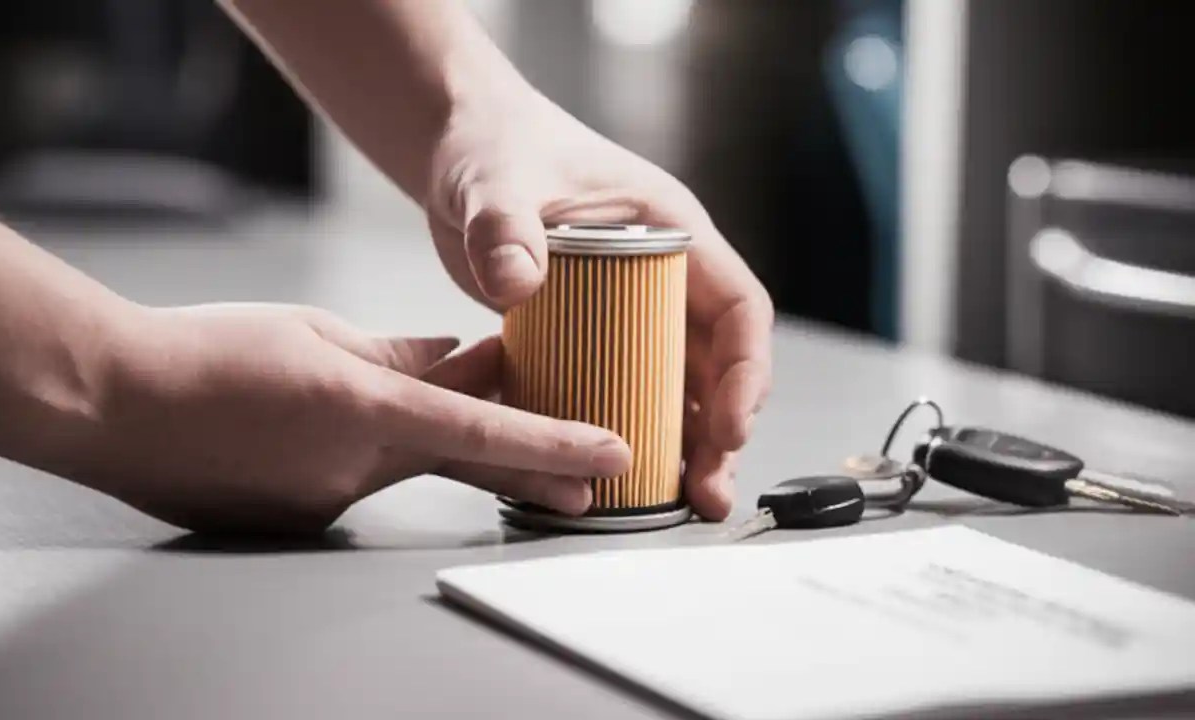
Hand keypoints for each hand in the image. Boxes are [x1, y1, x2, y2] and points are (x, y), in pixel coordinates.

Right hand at [79, 303, 630, 533]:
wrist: (111, 403)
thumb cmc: (208, 353)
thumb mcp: (316, 330)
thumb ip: (397, 351)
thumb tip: (453, 356)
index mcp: (366, 411)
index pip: (485, 435)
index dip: (557, 444)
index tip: (614, 454)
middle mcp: (356, 470)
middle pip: (460, 458)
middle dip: (527, 464)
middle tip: (591, 477)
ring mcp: (326, 503)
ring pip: (404, 465)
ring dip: (428, 435)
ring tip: (408, 388)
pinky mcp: (298, 519)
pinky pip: (356, 481)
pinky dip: (368, 452)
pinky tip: (327, 423)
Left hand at [425, 94, 773, 520]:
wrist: (457, 153)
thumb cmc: (493, 148)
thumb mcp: (496, 183)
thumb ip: (503, 226)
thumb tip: (516, 280)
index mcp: (671, 231)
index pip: (738, 308)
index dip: (745, 372)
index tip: (728, 426)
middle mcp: (663, 275)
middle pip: (716, 364)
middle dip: (720, 431)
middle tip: (708, 491)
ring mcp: (630, 306)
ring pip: (677, 385)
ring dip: (683, 443)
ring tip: (680, 501)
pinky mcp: (592, 330)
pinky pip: (625, 387)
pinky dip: (628, 429)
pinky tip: (620, 474)